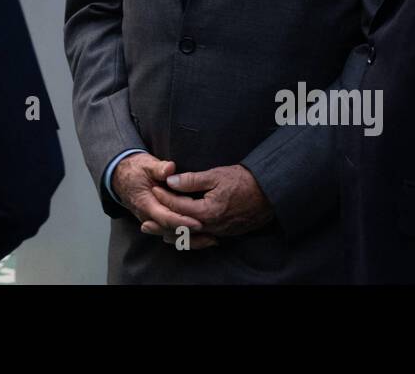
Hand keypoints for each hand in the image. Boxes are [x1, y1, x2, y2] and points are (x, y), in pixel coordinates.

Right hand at [112, 153, 204, 239]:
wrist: (121, 175)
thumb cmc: (136, 169)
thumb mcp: (146, 164)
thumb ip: (159, 168)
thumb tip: (170, 168)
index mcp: (146, 203)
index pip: (165, 217)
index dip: (182, 221)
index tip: (198, 223)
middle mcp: (148, 216)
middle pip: (170, 231)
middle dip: (190, 235)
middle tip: (211, 236)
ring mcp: (152, 220)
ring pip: (172, 236)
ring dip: (190, 240)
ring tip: (211, 240)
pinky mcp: (157, 220)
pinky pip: (171, 233)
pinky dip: (186, 237)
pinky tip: (202, 239)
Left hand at [141, 164, 273, 237]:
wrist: (270, 193)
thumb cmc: (244, 181)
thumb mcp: (216, 175)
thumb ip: (192, 180)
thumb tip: (170, 180)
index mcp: (208, 211)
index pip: (179, 205)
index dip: (164, 196)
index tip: (153, 188)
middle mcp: (212, 226)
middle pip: (180, 227)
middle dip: (162, 223)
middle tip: (144, 223)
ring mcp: (219, 231)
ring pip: (190, 237)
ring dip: (172, 234)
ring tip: (157, 232)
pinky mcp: (225, 233)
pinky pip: (202, 238)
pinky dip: (188, 237)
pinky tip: (181, 235)